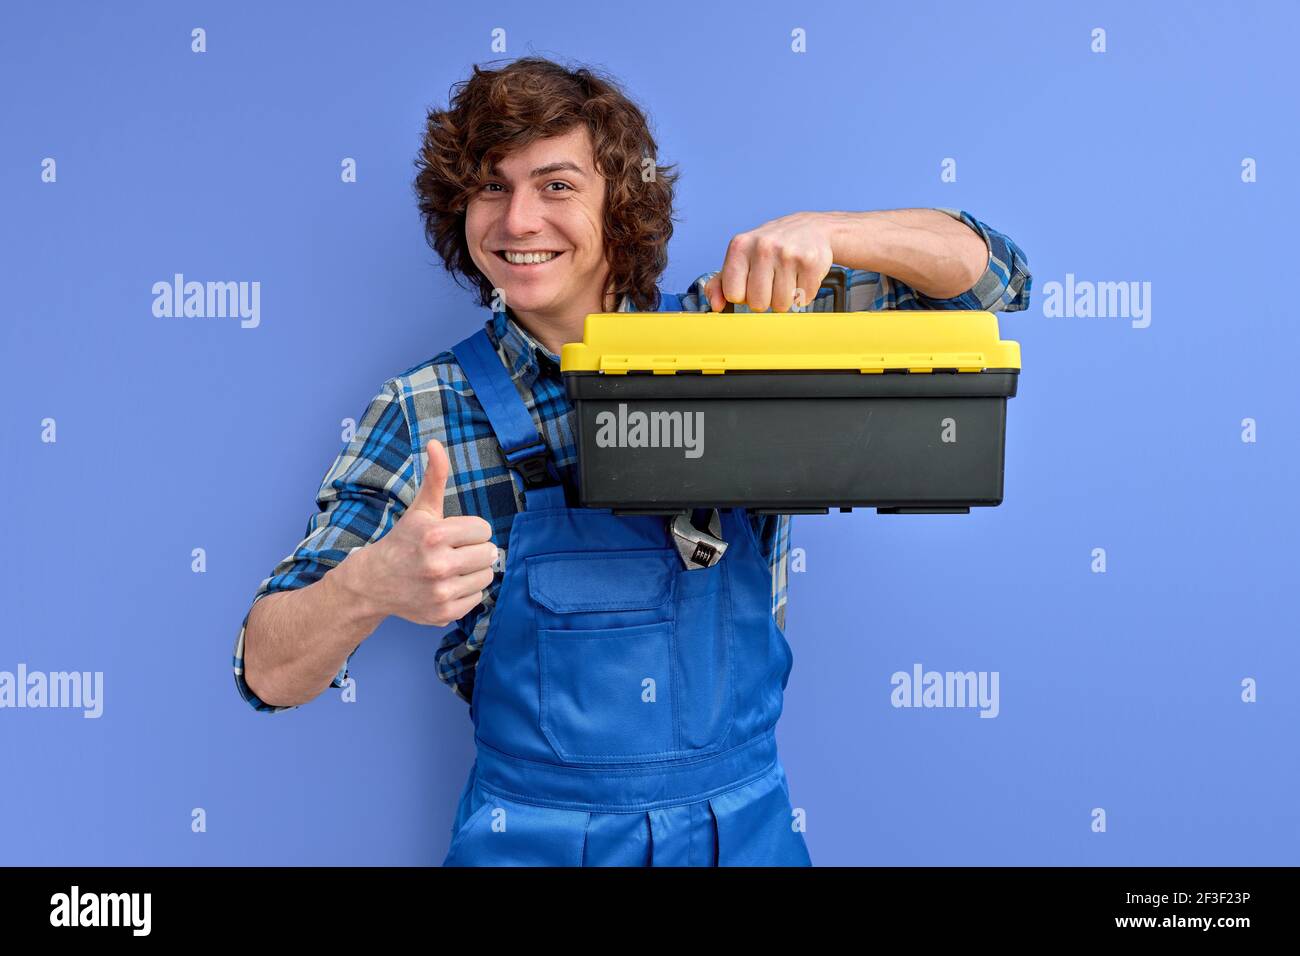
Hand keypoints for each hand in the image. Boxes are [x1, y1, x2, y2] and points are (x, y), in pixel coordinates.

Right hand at [338, 439, 497, 627]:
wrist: (375, 582)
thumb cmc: (404, 541)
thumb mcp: (421, 509)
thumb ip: (435, 476)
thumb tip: (435, 443)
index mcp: (435, 535)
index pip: (484, 530)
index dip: (471, 530)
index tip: (453, 534)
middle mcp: (438, 565)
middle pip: (490, 553)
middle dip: (474, 549)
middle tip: (454, 552)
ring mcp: (441, 592)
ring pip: (487, 575)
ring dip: (474, 571)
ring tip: (452, 568)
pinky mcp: (444, 613)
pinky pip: (478, 597)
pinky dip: (467, 591)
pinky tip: (448, 585)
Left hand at [702, 211, 835, 312]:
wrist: (813, 228)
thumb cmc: (772, 247)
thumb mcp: (742, 257)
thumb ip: (721, 283)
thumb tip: (716, 305)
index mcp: (740, 245)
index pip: (733, 294)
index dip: (743, 295)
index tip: (751, 283)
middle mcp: (762, 247)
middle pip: (757, 304)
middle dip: (766, 300)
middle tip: (773, 281)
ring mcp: (788, 253)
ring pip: (780, 305)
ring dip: (785, 298)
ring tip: (788, 278)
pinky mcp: (810, 262)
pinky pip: (802, 300)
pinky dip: (803, 294)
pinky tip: (802, 276)